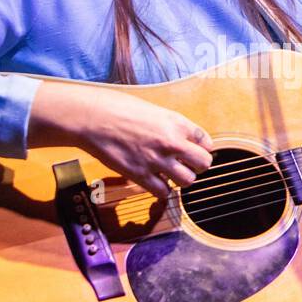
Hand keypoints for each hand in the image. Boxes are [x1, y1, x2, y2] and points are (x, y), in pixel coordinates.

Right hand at [28, 83, 214, 199]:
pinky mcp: (140, 175)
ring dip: (181, 179)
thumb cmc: (120, 109)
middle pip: (204, 163)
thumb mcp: (154, 111)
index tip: (194, 150)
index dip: (202, 147)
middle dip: (198, 166)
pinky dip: (162, 190)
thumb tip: (183, 139)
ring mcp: (157, 160)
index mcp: (177, 123)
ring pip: (188, 181)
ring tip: (170, 174)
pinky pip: (163, 192)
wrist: (94, 118)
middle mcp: (172, 142)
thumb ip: (171, 126)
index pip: (207, 142)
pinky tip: (155, 182)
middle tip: (187, 164)